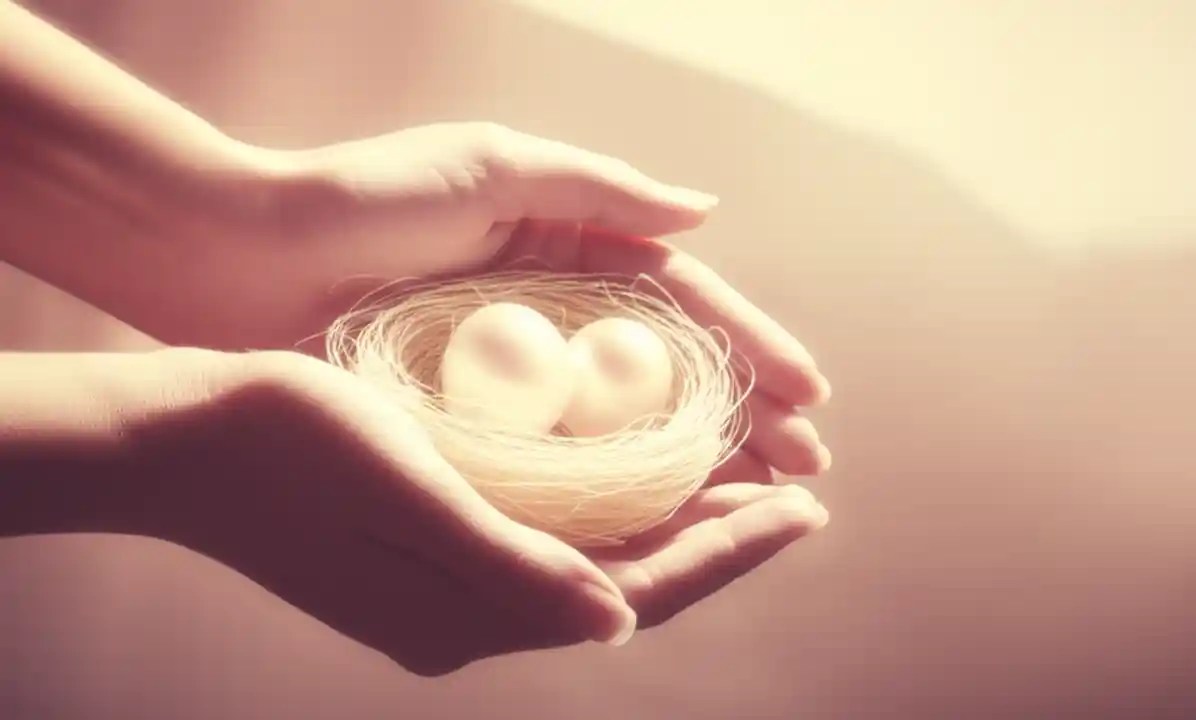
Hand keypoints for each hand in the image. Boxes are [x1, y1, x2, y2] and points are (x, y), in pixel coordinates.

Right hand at [119, 348, 826, 674]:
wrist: (182, 443)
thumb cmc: (290, 448)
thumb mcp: (409, 495)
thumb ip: (513, 566)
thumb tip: (619, 622)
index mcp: (472, 609)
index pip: (637, 590)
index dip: (726, 553)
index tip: (801, 512)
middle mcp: (468, 613)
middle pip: (626, 584)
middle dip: (714, 544)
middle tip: (788, 496)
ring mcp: (444, 588)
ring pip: (593, 564)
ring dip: (666, 527)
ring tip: (732, 486)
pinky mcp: (423, 556)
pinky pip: (548, 544)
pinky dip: (607, 516)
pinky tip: (628, 480)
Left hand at [197, 123, 831, 479]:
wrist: (244, 256)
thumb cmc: (367, 199)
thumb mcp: (493, 166)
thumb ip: (600, 189)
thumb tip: (706, 210)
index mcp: (570, 247)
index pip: (683, 303)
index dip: (750, 345)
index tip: (810, 394)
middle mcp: (555, 314)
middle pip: (670, 372)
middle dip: (746, 415)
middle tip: (807, 467)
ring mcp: (518, 374)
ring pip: (628, 424)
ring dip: (700, 458)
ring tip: (761, 497)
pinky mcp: (475, 419)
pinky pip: (563, 457)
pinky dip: (617, 484)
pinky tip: (663, 515)